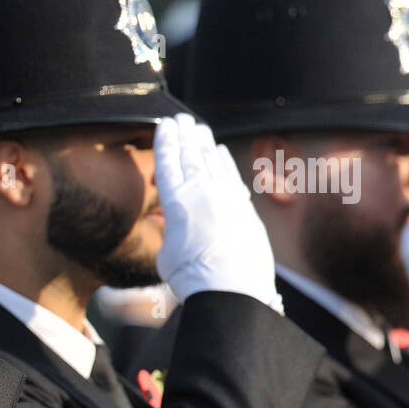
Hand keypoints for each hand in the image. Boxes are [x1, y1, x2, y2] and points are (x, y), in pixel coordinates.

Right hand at [154, 113, 281, 311]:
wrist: (231, 289)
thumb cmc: (192, 277)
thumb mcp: (167, 253)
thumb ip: (169, 229)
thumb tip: (171, 219)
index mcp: (176, 201)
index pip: (168, 164)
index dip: (165, 142)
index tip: (164, 125)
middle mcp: (202, 192)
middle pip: (190, 156)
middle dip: (184, 135)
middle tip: (180, 118)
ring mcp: (226, 196)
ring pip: (212, 161)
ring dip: (203, 143)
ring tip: (197, 128)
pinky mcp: (244, 206)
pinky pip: (230, 175)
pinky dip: (223, 161)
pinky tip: (218, 151)